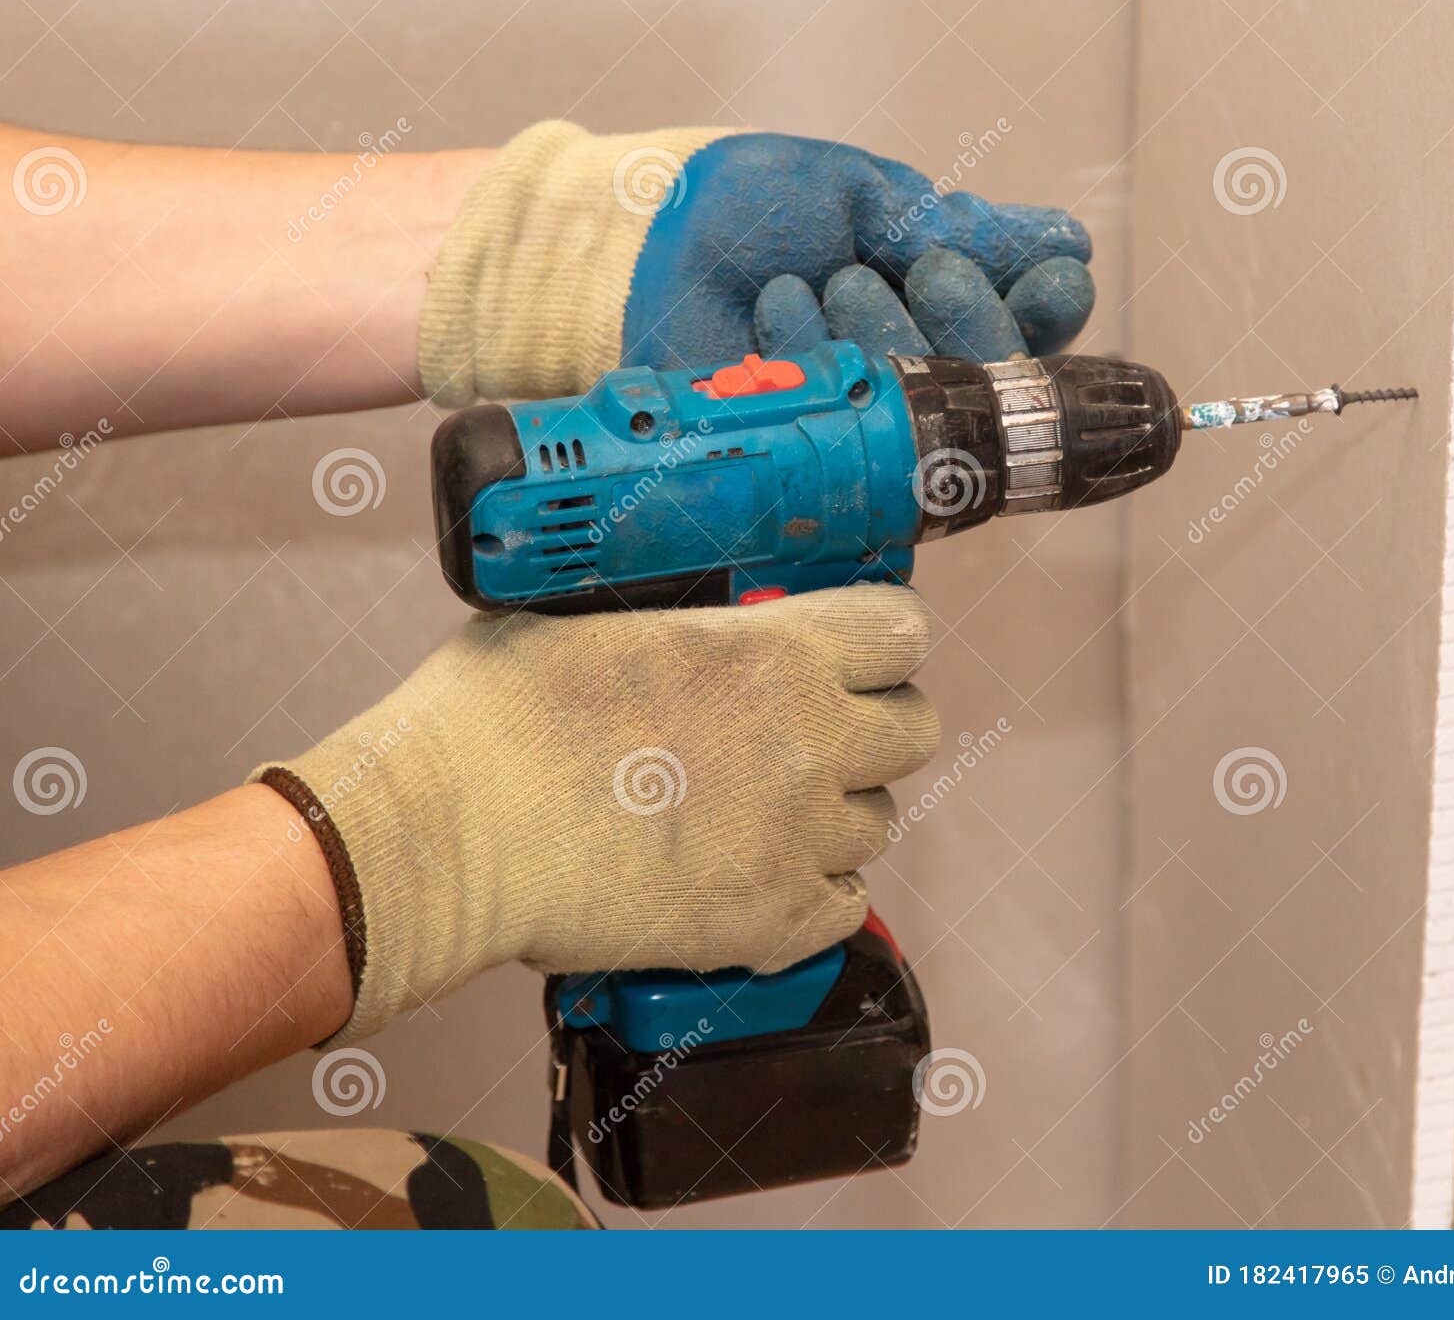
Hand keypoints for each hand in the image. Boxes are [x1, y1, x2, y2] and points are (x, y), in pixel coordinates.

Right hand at [253, 585, 939, 1043]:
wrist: (451, 832)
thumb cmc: (497, 718)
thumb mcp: (594, 620)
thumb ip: (680, 626)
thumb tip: (694, 630)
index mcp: (771, 653)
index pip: (899, 633)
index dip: (884, 641)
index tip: (865, 652)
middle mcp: (806, 743)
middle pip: (914, 731)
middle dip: (877, 725)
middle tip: (823, 733)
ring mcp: (794, 839)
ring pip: (877, 823)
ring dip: (837, 812)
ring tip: (769, 812)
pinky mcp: (766, 921)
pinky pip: (845, 906)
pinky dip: (815, 892)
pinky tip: (762, 876)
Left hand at [420, 125, 1093, 404]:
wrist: (644, 244)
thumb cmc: (749, 213)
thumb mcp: (870, 200)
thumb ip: (965, 230)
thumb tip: (1065, 246)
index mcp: (938, 316)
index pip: (1034, 340)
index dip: (1052, 319)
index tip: (1052, 281)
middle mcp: (909, 382)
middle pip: (997, 387)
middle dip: (969, 319)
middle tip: (916, 265)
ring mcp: (859, 429)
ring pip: (933, 411)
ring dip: (888, 334)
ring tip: (821, 282)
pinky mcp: (808, 467)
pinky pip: (858, 437)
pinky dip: (825, 358)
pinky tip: (781, 314)